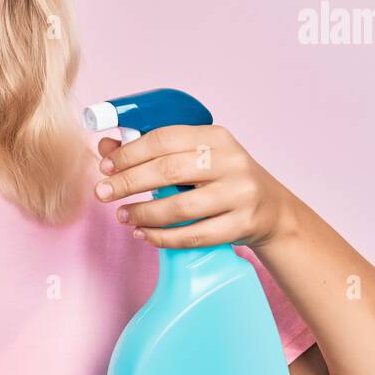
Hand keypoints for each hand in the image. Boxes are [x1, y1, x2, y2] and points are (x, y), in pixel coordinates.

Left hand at [93, 124, 296, 249]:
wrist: (273, 210)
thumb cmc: (223, 179)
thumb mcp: (195, 157)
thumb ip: (152, 150)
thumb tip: (105, 146)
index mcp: (215, 136)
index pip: (164, 138)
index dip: (129, 153)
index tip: (105, 166)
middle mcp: (230, 162)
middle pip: (168, 171)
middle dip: (128, 183)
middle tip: (102, 193)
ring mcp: (239, 194)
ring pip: (180, 207)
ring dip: (143, 213)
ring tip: (122, 215)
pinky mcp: (242, 224)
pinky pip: (194, 235)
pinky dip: (163, 237)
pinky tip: (144, 234)